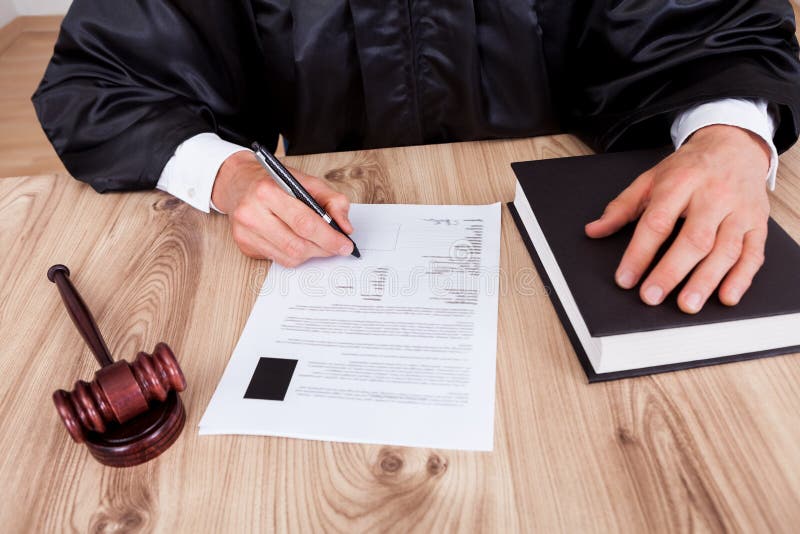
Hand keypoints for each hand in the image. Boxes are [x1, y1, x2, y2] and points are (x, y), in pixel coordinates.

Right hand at [211, 150, 353, 266]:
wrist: (239, 183)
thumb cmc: (274, 182)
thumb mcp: (307, 181)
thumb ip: (333, 201)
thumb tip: (346, 228)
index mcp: (267, 191)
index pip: (304, 222)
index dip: (329, 237)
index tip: (345, 244)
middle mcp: (251, 213)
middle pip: (296, 244)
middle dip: (323, 249)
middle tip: (338, 248)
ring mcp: (245, 232)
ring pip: (288, 257)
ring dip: (311, 254)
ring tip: (321, 245)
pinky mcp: (244, 245)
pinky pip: (278, 260)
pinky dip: (295, 255)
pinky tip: (300, 243)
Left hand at [585, 125, 771, 312]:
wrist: (734, 145)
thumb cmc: (688, 168)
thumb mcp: (650, 179)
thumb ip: (621, 208)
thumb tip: (594, 231)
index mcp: (680, 183)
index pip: (657, 222)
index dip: (639, 253)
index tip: (625, 279)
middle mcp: (713, 196)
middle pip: (694, 238)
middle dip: (671, 271)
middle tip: (652, 297)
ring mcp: (739, 210)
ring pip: (725, 249)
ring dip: (706, 281)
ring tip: (687, 305)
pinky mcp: (758, 223)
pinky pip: (753, 253)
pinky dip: (741, 278)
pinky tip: (726, 297)